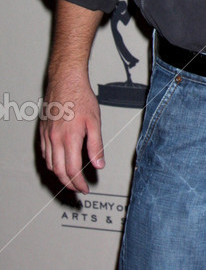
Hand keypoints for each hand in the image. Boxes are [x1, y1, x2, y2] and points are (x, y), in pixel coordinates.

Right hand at [40, 74, 104, 193]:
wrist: (66, 81)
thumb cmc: (81, 98)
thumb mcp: (95, 122)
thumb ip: (96, 145)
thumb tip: (99, 165)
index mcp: (70, 138)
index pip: (72, 170)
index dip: (79, 183)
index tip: (84, 189)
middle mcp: (55, 139)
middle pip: (59, 171)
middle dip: (69, 184)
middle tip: (78, 189)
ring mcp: (47, 135)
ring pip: (50, 164)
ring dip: (59, 175)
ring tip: (70, 179)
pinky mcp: (43, 131)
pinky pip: (44, 153)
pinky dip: (51, 163)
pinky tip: (58, 163)